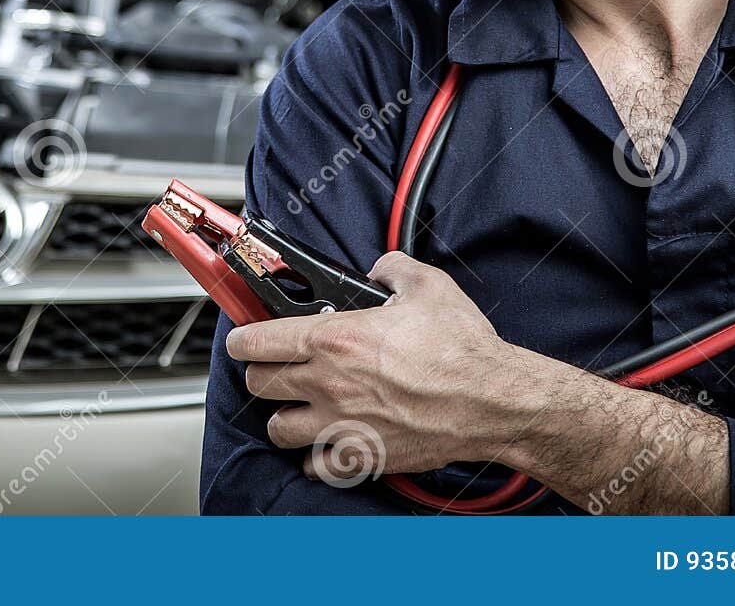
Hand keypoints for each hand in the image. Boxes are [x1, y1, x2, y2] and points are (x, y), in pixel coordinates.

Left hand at [226, 251, 539, 478]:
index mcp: (334, 340)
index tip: (244, 338)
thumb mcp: (427, 285)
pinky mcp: (363, 456)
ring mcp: (342, 424)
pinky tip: (328, 442)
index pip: (255, 342)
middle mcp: (328, 384)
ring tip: (298, 407)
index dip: (242, 339)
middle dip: (261, 374)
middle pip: (258, 385)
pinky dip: (317, 457)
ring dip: (283, 417)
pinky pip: (317, 466)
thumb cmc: (462, 348)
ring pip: (278, 430)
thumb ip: (392, 268)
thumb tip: (380, 268)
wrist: (493, 401)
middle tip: (276, 367)